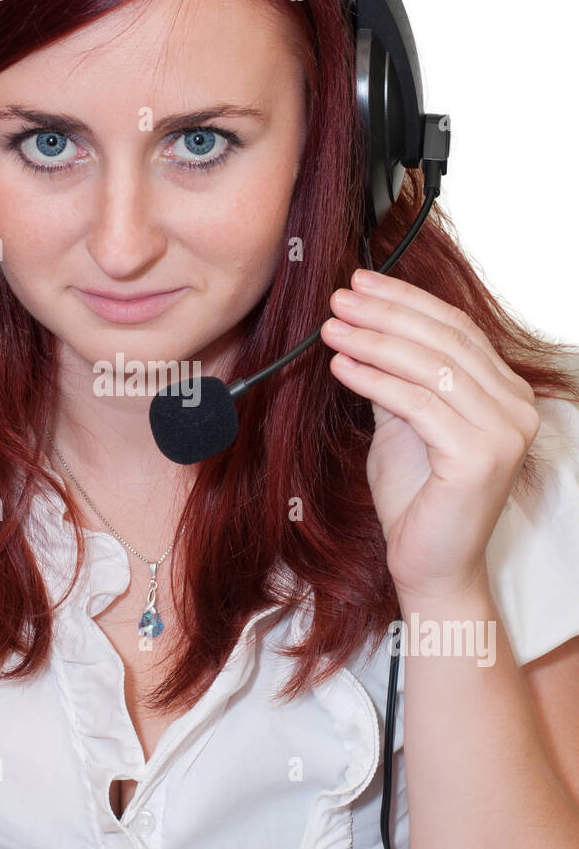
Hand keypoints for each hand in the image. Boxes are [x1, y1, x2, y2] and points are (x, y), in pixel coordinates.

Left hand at [320, 268, 540, 599]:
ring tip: (332, 328)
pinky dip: (374, 380)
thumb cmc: (416, 500)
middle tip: (339, 298)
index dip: (407, 301)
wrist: (430, 566)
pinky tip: (341, 366)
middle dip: (386, 313)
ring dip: (374, 341)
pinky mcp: (479, 456)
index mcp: (506, 394)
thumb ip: (398, 379)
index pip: (456, 329)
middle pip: (445, 340)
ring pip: (431, 367)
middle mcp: (516, 408)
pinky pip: (417, 404)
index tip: (361, 282)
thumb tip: (366, 328)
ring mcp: (504, 432)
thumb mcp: (403, 425)